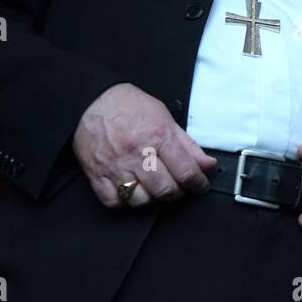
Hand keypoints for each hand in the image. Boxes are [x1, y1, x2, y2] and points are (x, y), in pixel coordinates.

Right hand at [73, 82, 216, 207]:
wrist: (94, 100)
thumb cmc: (130, 106)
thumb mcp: (165, 117)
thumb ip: (188, 144)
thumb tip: (208, 164)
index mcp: (157, 136)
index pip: (185, 171)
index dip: (198, 184)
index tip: (200, 186)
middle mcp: (137, 153)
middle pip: (165, 190)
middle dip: (177, 193)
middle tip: (177, 186)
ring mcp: (115, 165)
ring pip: (140, 200)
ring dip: (151, 198)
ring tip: (153, 187)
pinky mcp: (96, 174)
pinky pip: (114, 201)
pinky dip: (125, 201)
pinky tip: (131, 190)